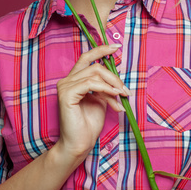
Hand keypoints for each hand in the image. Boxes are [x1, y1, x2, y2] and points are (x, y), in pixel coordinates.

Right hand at [52, 43, 129, 162]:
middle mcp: (67, 80)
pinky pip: (90, 83)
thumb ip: (106, 87)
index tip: (116, 47)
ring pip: (95, 73)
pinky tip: (114, 97)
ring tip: (121, 98)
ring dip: (113, 85)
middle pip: (95, 66)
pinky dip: (106, 89)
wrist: (80, 143)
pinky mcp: (66, 94)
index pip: (87, 58)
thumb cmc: (89, 124)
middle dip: (114, 77)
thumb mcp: (102, 100)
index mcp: (74, 80)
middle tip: (125, 91)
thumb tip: (117, 78)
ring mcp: (65, 86)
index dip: (100, 50)